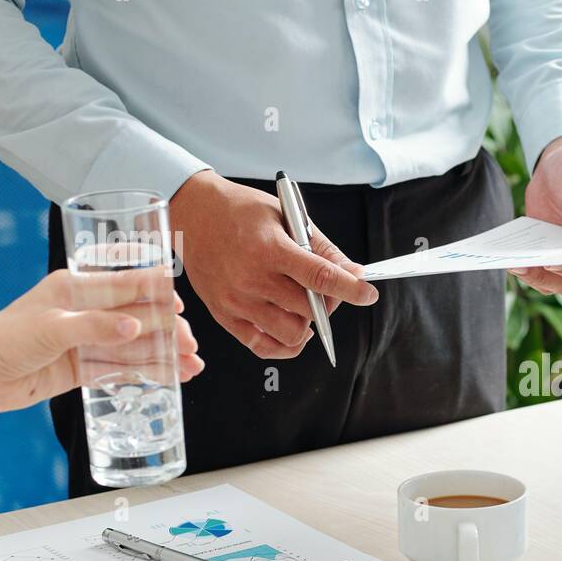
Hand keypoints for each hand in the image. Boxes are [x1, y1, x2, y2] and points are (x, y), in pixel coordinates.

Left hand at [0, 268, 202, 412]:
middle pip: (138, 317)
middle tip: (190, 344)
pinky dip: (148, 372)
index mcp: (75, 288)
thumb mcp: (50, 328)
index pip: (125, 284)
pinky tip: (172, 376)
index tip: (179, 302)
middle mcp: (85, 312)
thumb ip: (94, 328)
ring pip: (135, 346)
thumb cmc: (2, 339)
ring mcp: (86, 341)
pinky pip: (123, 368)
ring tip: (192, 365)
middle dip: (167, 330)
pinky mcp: (83, 367)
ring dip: (164, 354)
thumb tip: (136, 327)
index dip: (155, 291)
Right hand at [169, 171, 376, 358]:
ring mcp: (236, 301)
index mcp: (270, 249)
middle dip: (328, 303)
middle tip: (325, 291)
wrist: (194, 214)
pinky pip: (263, 348)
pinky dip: (285, 345)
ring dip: (307, 324)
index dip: (350, 289)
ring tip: (303, 306)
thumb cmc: (241, 212)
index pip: (320, 277)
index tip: (367, 294)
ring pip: (291, 333)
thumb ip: (323, 249)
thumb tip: (355, 274)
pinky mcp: (224, 316)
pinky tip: (292, 329)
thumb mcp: (287, 217)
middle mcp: (251, 278)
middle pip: (309, 309)